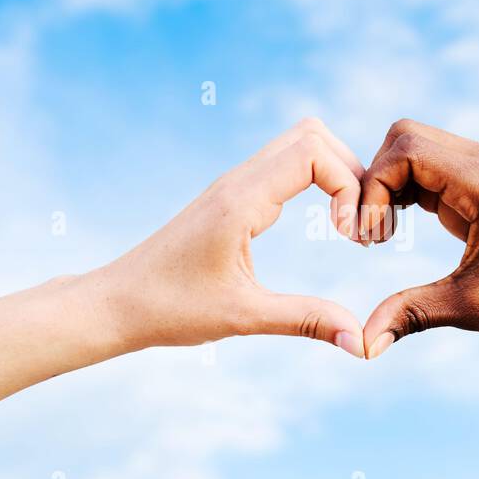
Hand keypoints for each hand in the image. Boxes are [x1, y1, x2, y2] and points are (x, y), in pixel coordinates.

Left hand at [89, 118, 367, 356]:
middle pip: (313, 135)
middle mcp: (238, 181)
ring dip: (334, 174)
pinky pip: (284, 165)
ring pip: (299, 144)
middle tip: (359, 227)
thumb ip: (306, 321)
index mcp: (241, 200)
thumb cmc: (170, 309)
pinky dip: (315, 181)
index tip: (351, 238)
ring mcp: (234, 185)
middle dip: (351, 172)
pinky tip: (324, 224)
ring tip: (348, 226)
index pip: (315, 153)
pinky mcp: (232, 198)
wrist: (117, 303)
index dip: (349, 187)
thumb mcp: (244, 317)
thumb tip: (361, 344)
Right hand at [357, 119, 478, 357]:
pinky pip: (430, 166)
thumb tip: (363, 345)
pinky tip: (399, 229)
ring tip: (383, 235)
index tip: (370, 239)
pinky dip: (405, 190)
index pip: (405, 151)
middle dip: (375, 181)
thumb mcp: (472, 307)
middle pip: (404, 137)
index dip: (373, 189)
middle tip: (371, 235)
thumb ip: (412, 314)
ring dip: (388, 185)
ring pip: (414, 147)